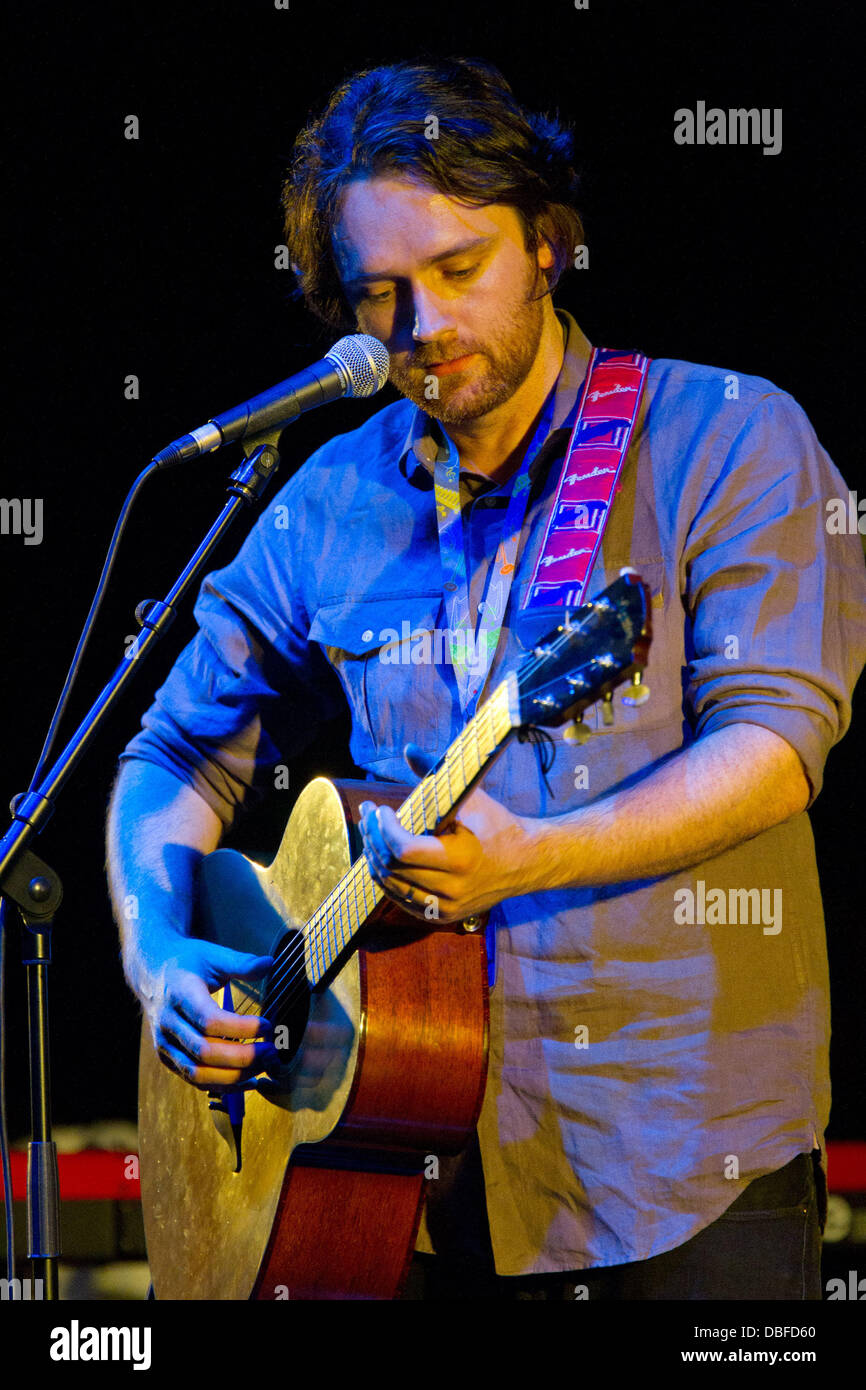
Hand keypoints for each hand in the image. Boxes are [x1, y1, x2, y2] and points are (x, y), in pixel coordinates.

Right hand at [138, 935, 277, 1089]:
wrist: (151, 973)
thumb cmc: (188, 963)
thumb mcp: (212, 955)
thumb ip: (241, 962)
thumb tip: (271, 963)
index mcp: (179, 994)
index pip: (210, 1020)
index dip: (241, 1028)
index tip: (268, 1025)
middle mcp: (168, 1023)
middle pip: (205, 1052)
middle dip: (243, 1056)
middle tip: (272, 1051)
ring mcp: (164, 1044)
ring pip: (198, 1072)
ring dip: (234, 1075)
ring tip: (263, 1066)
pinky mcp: (167, 1057)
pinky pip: (194, 1079)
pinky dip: (222, 1085)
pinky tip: (248, 1079)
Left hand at [359, 743, 532, 922]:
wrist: (527, 862)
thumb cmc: (497, 824)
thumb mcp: (471, 796)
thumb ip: (437, 773)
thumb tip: (409, 749)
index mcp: (460, 859)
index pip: (404, 850)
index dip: (384, 829)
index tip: (380, 809)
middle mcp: (453, 889)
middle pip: (393, 868)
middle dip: (373, 839)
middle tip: (367, 816)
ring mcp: (447, 907)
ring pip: (392, 886)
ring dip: (374, 858)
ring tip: (370, 834)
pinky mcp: (444, 916)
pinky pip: (402, 900)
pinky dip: (388, 879)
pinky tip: (382, 858)